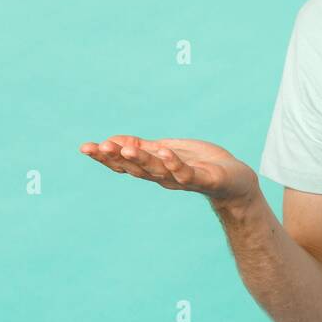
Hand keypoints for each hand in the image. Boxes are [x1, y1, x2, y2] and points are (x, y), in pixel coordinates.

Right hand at [79, 134, 258, 202]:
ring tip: (126, 149)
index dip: (105, 157)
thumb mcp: (167, 151)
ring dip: (142, 160)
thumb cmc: (200, 163)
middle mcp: (164, 177)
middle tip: (97, 148)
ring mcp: (183, 179)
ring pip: (158, 170)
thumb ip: (144, 148)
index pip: (125, 164)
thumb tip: (113, 141)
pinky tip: (165, 152)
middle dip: (115, 158)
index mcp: (154, 169)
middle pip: (136, 168)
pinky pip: (187, 173)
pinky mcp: (204, 179)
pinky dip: (175, 164)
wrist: (235, 180)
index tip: (86, 147)